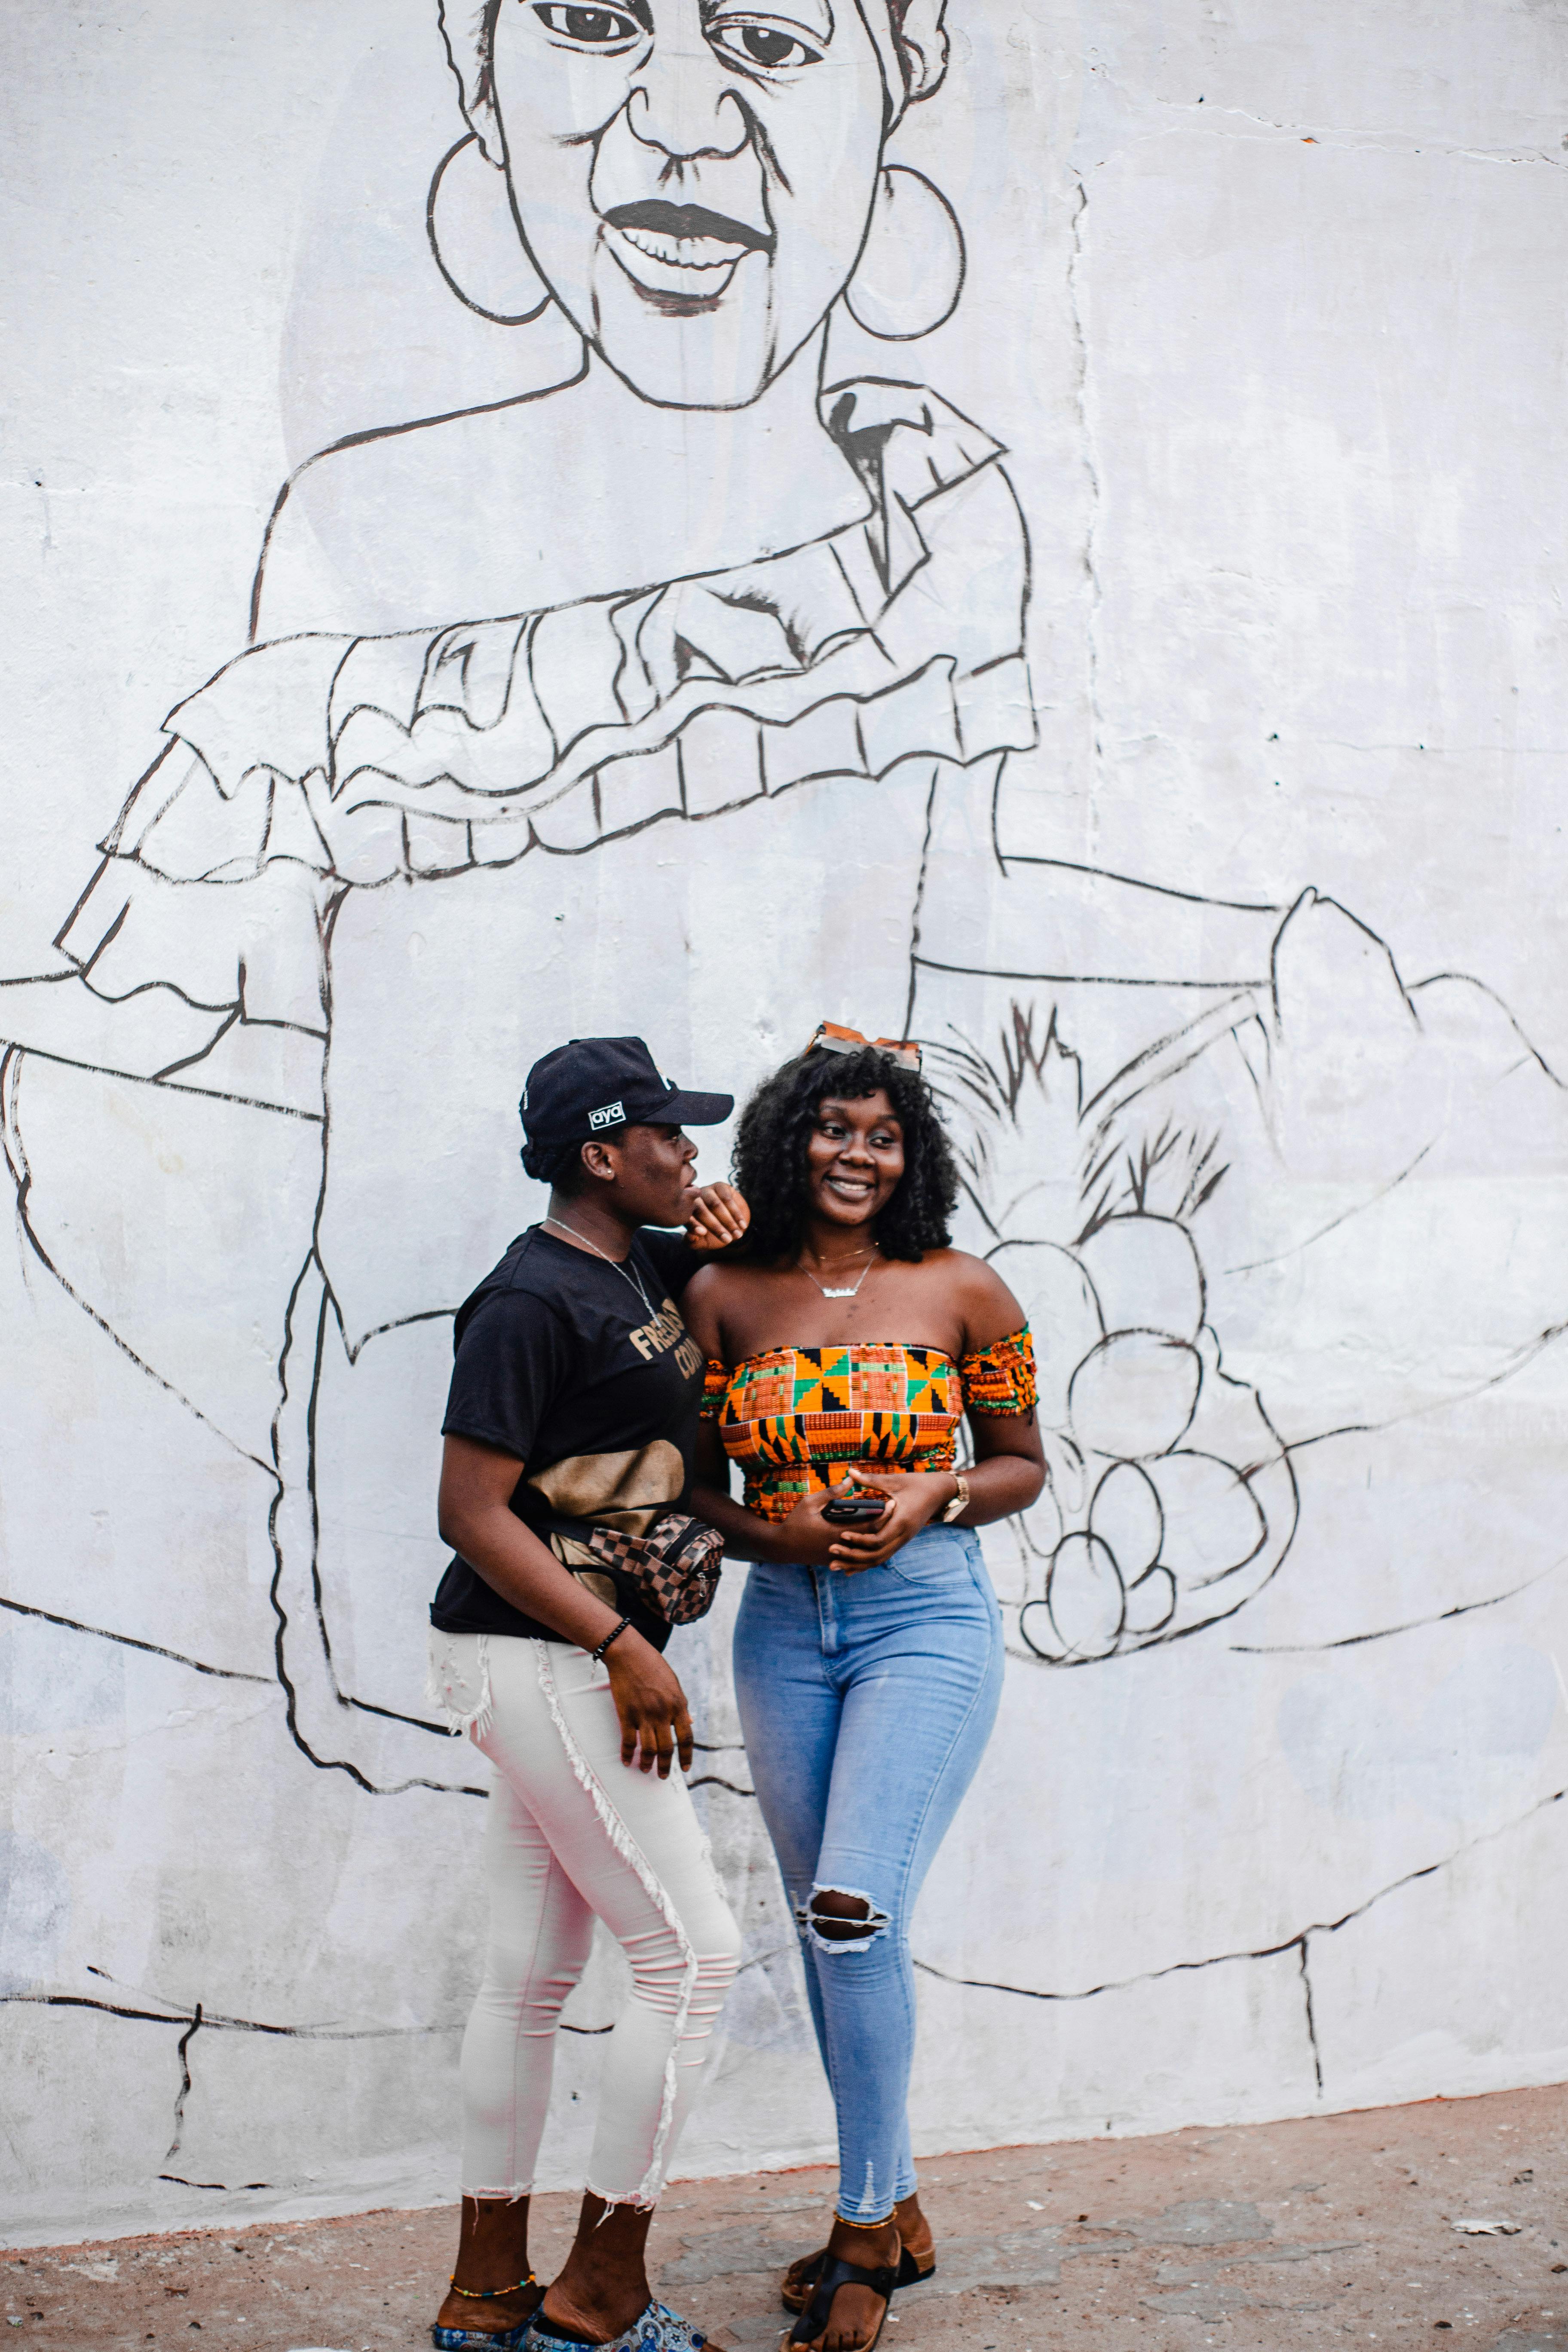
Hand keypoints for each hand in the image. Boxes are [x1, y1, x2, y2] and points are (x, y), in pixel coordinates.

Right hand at [603, 1634, 692, 1775]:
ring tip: (646, 1770)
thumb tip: (690, 1723)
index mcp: (678, 1705)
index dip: (687, 1756)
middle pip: (667, 1748)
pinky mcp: (627, 1714)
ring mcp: (644, 1715)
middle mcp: (663, 1713)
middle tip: (663, 1776)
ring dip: (648, 1763)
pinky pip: (628, 1741)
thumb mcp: (674, 1684)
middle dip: (666, 1766)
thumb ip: (682, 1705)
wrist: (629, 1654)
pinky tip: (627, 1761)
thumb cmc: (654, 1666)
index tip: (686, 1768)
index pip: (687, 1737)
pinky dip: (628, 1754)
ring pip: (648, 1749)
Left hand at [686, 1180, 749, 1252]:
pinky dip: (736, 1214)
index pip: (687, 1218)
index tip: (702, 1233)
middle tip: (727, 1240)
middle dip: (715, 1226)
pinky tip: (742, 1225)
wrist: (730, 1226)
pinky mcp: (720, 1187)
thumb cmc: (713, 1235)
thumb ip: (693, 1242)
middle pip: (701, 1210)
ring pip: (716, 1205)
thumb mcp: (703, 1242)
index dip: (694, 1225)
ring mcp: (707, 1191)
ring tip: (737, 1235)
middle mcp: (694, 1199)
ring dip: (728, 1221)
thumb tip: (690, 1236)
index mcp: (685, 1212)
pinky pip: (727, 1199)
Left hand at [819, 1471, 955, 1571]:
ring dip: (857, 1564)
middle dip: (853, 1557)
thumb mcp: (895, 1481)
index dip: (859, 1540)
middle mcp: (903, 1535)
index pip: (878, 1539)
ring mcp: (903, 1540)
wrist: (940, 1493)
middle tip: (832, 1553)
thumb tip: (849, 1471)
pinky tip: (851, 1568)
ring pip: (879, 1560)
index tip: (841, 1535)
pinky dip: (866, 1562)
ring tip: (835, 1566)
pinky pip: (883, 1556)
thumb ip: (871, 1480)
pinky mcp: (901, 1541)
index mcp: (902, 1521)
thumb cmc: (918, 1484)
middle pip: (876, 1555)